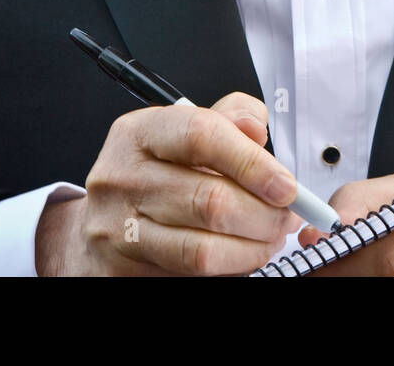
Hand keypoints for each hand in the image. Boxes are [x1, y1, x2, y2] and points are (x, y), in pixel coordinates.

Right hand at [35, 91, 298, 275]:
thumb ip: (229, 119)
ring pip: (204, 249)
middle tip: (289, 216)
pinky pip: (192, 274)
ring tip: (272, 237)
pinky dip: (232, 266)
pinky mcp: (123, 269)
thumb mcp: (186, 131)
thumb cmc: (157, 171)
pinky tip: (245, 252)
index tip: (287, 185)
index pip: (201, 136)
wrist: (105, 220)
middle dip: (265, 215)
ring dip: (254, 247)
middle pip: (210, 201)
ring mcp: (117, 228)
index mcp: (139, 132)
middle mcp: (121, 177)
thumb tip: (257, 130)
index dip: (253, 163)